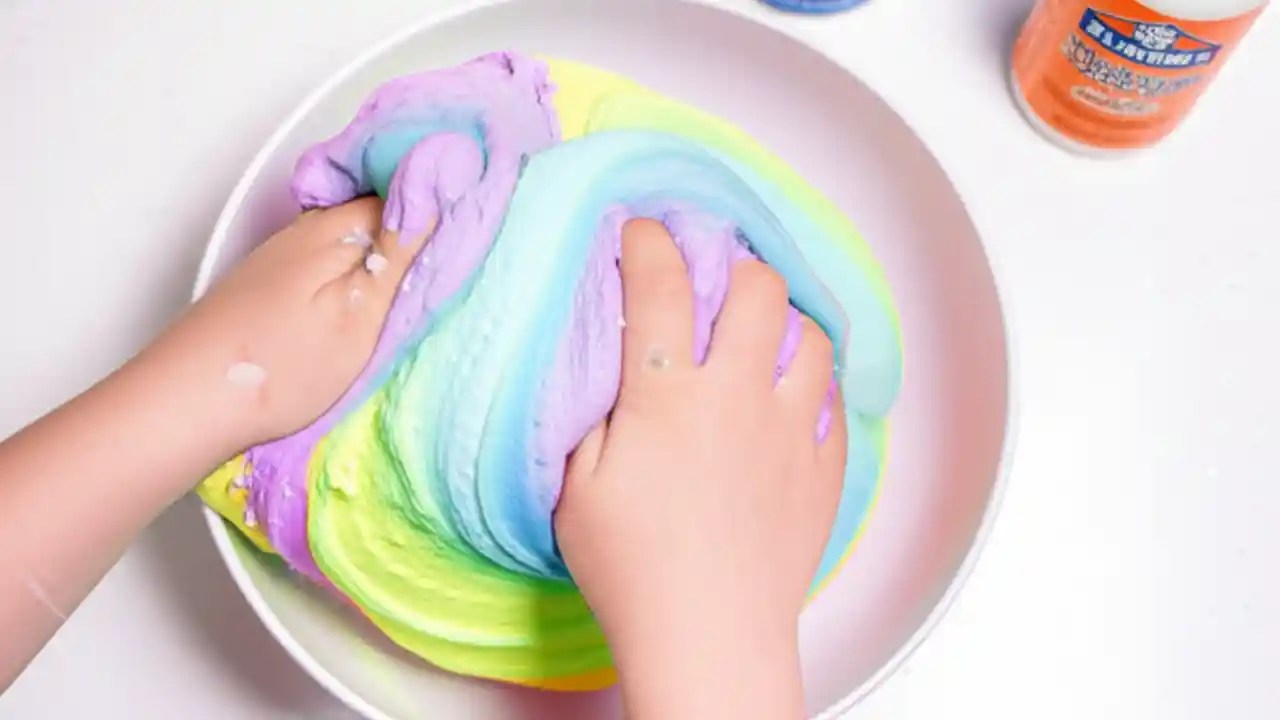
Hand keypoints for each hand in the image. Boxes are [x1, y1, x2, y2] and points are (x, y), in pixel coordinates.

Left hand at [138, 197, 429, 456]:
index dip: (440, 205)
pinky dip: (352, 273)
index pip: (404, 191)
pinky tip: (362, 303)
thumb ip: (397, 253)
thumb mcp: (358, 314)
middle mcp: (305, 230)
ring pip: (351, 239)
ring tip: (414, 285)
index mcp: (333, 228)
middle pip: (377, 212)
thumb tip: (434, 190)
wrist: (188, 402)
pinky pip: (327, 262)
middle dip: (414, 227)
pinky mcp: (269, 285)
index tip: (474, 229)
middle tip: (451, 263)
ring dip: (384, 252)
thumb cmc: (280, 366)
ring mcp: (283, 256)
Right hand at [554, 219, 846, 718]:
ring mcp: (789, 429)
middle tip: (713, 276)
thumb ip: (588, 415)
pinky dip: (813, 378)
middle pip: (756, 289)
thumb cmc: (634, 571)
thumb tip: (602, 364)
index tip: (641, 232)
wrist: (710, 636)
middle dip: (732, 264)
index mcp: (667, 396)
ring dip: (783, 319)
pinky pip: (833, 397)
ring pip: (809, 335)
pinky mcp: (822, 465)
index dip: (648, 243)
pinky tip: (792, 387)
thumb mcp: (576, 489)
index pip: (660, 285)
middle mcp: (736, 396)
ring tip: (761, 329)